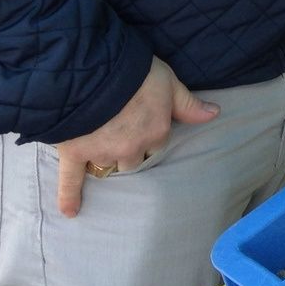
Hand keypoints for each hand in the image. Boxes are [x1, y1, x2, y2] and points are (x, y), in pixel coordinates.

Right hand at [53, 57, 218, 217]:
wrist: (96, 73)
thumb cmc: (136, 73)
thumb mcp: (169, 82)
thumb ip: (189, 104)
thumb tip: (215, 114)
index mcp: (156, 132)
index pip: (158, 144)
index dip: (151, 135)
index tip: (144, 125)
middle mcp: (131, 148)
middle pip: (134, 160)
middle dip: (131, 153)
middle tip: (123, 138)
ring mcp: (103, 153)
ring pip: (109, 167)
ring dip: (107, 163)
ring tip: (102, 155)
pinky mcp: (76, 153)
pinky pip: (72, 182)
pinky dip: (69, 198)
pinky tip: (70, 212)